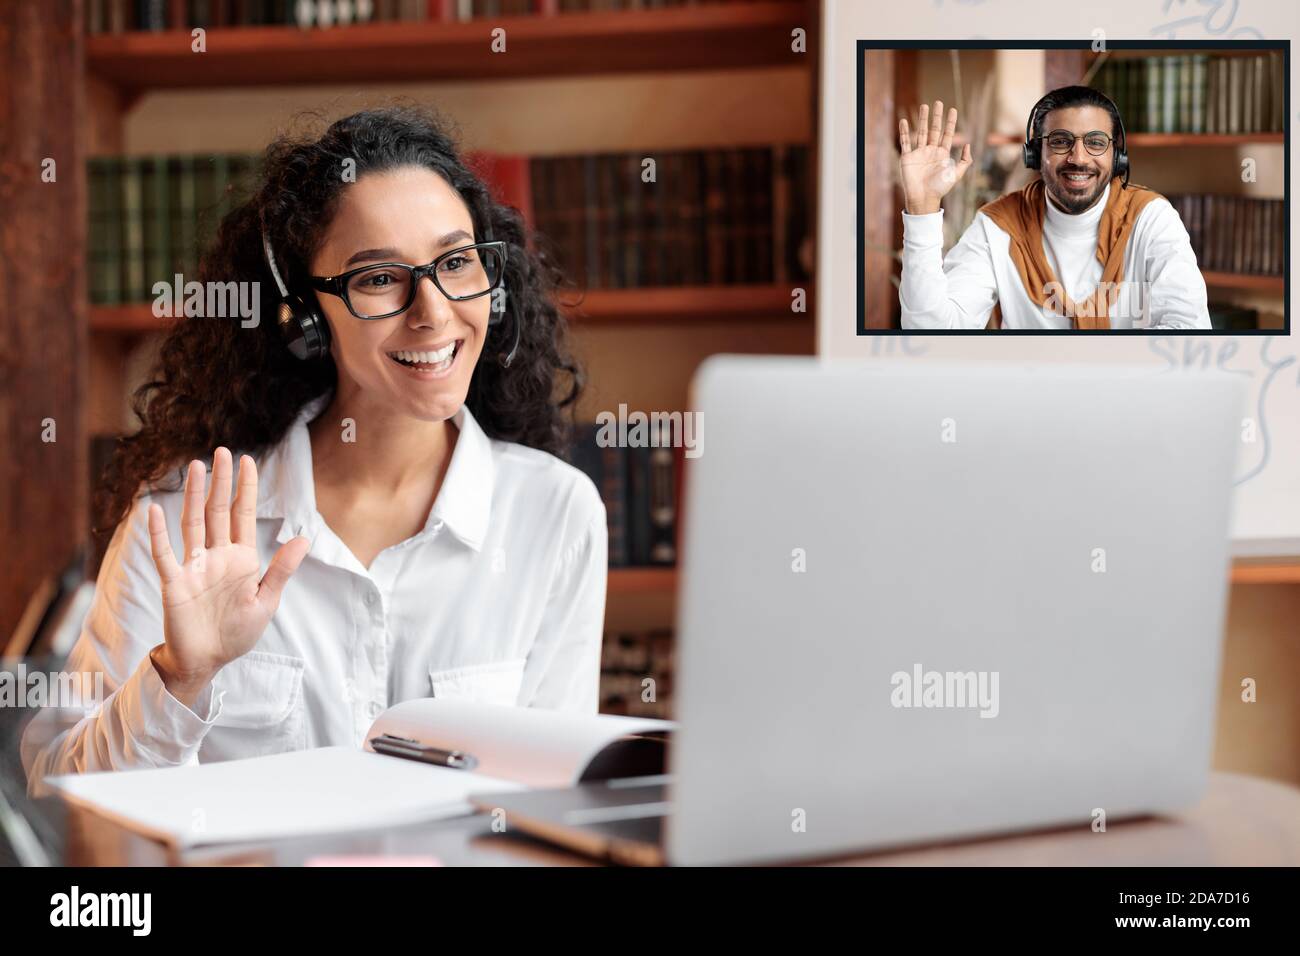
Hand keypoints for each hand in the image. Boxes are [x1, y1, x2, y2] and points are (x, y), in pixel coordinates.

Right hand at [147, 448, 309, 707]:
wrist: (208, 661)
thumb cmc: (237, 633)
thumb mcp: (266, 601)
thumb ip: (281, 570)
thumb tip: (304, 538)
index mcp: (241, 559)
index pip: (243, 515)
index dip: (246, 489)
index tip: (249, 461)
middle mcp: (216, 556)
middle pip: (218, 511)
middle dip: (222, 482)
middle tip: (223, 451)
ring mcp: (193, 567)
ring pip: (193, 523)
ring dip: (195, 495)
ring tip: (197, 467)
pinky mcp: (174, 582)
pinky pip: (164, 554)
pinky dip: (158, 533)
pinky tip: (155, 510)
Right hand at [898, 101, 972, 215]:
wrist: (923, 199)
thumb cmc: (940, 189)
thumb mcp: (956, 175)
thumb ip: (965, 161)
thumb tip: (968, 144)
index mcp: (942, 154)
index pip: (947, 134)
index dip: (951, 122)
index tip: (953, 109)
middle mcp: (930, 151)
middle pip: (934, 130)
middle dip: (936, 116)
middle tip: (938, 102)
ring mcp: (919, 153)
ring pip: (920, 132)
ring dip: (922, 119)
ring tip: (924, 106)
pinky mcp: (907, 158)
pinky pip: (905, 142)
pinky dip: (904, 132)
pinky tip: (903, 122)